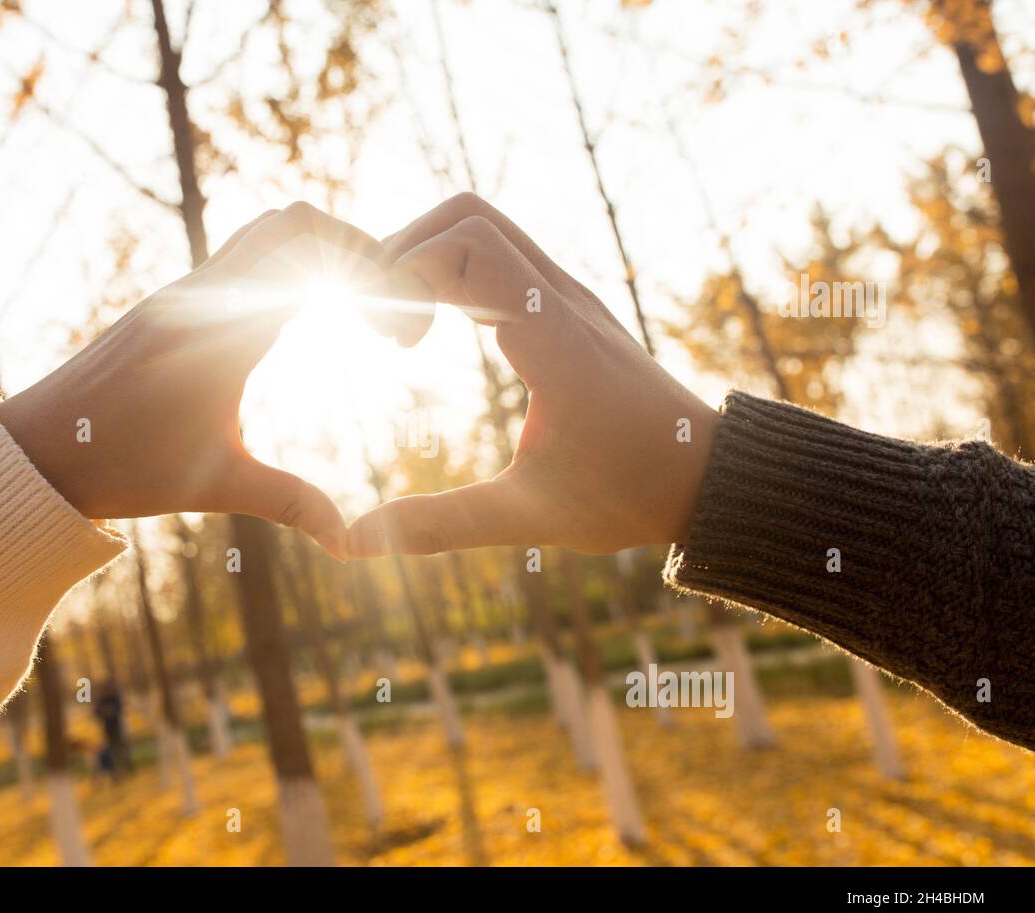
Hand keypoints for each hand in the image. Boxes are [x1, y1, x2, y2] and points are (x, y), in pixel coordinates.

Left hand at [0, 202, 391, 559]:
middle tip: (390, 307)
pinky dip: (287, 269)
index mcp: (223, 326)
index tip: (403, 322)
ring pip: (265, 232)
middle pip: (296, 221)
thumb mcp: (215, 484)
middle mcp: (203, 293)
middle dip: (358, 250)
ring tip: (358, 309)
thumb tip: (351, 544)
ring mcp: (184, 292)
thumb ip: (291, 504)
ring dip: (320, 255)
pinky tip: (305, 321)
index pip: (311, 247)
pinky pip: (240, 258)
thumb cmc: (118, 466)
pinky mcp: (172, 303)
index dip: (374, 266)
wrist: (35, 450)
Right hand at [346, 193, 720, 556]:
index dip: (407, 274)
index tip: (392, 342)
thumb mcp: (530, 516)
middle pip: (467, 216)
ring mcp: (568, 296)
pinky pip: (500, 255)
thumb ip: (441, 525)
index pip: (469, 247)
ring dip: (427, 258)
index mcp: (554, 340)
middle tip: (384, 329)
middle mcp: (562, 299)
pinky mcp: (567, 307)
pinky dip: (453, 272)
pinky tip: (436, 332)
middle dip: (404, 254)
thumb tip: (353, 544)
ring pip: (484, 226)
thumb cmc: (629, 494)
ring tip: (402, 331)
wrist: (710, 477)